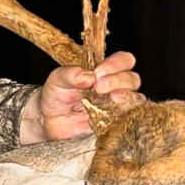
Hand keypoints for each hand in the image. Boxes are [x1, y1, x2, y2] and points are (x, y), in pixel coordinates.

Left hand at [17, 51, 141, 142]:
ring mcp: (116, 106)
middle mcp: (114, 87)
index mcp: (104, 71)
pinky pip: (130, 118)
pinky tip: (113, 114)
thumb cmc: (56, 95)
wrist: (48, 120)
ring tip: (111, 98)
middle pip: (133, 78)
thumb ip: (71, 74)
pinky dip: (126, 114)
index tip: (98, 72)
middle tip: (98, 87)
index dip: (115, 64)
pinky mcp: (114, 123)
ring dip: (126, 96)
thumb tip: (89, 76)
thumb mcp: (57, 79)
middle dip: (118, 80)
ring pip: (136, 97)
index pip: (124, 61)